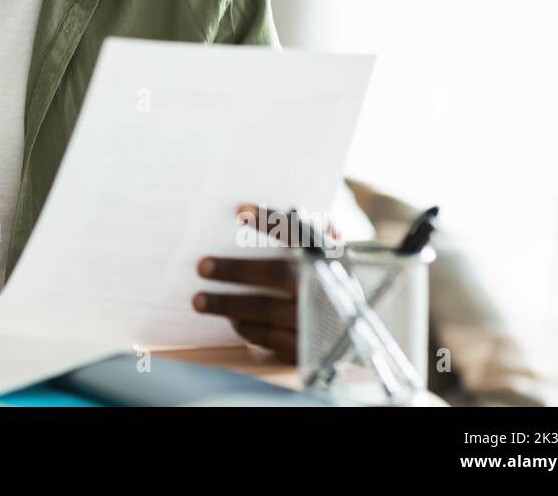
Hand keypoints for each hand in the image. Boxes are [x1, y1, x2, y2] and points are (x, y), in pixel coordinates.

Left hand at [192, 204, 330, 363]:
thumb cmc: (329, 280)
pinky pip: (273, 339)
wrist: (358, 328)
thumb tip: (278, 210)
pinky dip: (249, 329)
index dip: (271, 221)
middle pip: (278, 274)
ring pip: (268, 310)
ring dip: (230, 305)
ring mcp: (321, 319)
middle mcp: (327, 286)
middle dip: (237, 270)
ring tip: (199, 300)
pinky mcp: (312, 348)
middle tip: (202, 266)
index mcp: (332, 256)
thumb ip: (309, 232)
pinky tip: (231, 320)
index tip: (239, 211)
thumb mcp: (329, 255)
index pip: (301, 232)